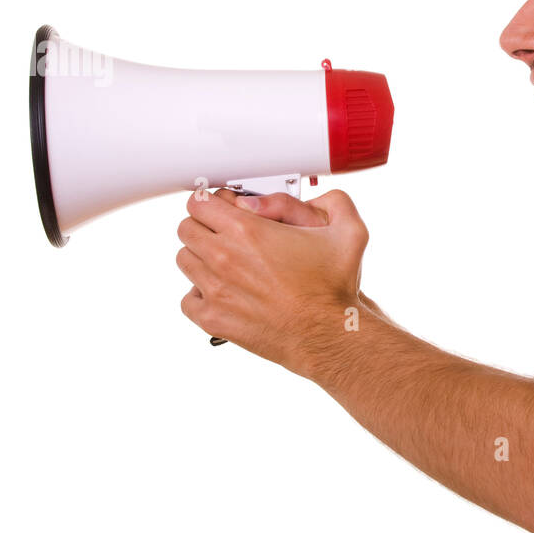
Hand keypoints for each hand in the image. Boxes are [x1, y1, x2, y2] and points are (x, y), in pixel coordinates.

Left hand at [175, 187, 368, 374]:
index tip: (224, 210)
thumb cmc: (334, 288)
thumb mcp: (349, 231)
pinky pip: (187, 298)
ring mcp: (214, 290)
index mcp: (248, 231)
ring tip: (226, 264)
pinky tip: (224, 292)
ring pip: (184, 260)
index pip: (199, 203)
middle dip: (203, 226)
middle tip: (224, 234)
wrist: (329, 335)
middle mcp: (224, 257)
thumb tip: (313, 196)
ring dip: (200, 257)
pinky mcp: (213, 318)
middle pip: (186, 228)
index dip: (212, 202)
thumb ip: (335, 202)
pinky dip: (199, 294)